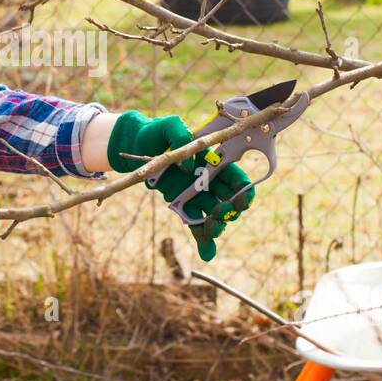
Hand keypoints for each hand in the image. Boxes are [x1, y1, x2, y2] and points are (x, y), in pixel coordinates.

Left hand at [106, 111, 255, 261]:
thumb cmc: (158, 133)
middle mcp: (210, 180)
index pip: (237, 179)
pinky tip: (207, 254)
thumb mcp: (169, 126)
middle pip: (229, 201)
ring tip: (211, 230)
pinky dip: (202, 240)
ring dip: (217, 226)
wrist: (138, 145)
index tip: (240, 200)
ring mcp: (197, 194)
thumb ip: (180, 135)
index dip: (243, 191)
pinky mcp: (183, 205)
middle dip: (229, 211)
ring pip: (215, 216)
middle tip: (219, 213)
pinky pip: (196, 224)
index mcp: (214, 161)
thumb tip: (189, 166)